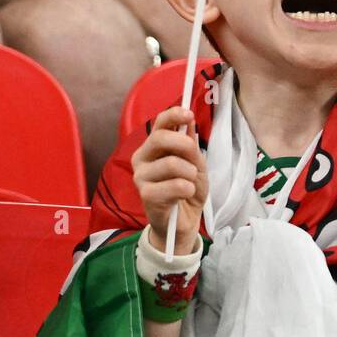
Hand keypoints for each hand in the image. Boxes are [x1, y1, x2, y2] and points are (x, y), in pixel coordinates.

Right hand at [131, 106, 208, 254]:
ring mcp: (141, 177)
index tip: (189, 115)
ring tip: (191, 182)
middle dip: (184, 145)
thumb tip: (189, 122)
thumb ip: (191, 145)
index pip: (159, 123)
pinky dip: (188, 189)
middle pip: (159, 139)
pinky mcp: (146, 195)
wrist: (182, 222)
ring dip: (190, 173)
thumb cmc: (187, 189)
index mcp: (154, 146)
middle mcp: (142, 158)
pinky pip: (175, 185)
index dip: (174, 115)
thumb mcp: (195, 164)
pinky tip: (186, 195)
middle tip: (194, 156)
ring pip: (172, 163)